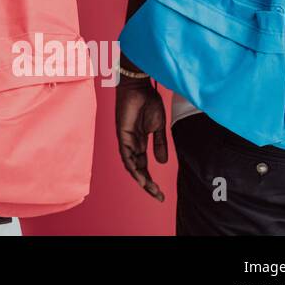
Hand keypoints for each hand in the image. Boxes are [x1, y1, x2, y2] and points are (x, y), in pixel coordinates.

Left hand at [115, 79, 168, 200]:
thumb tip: (162, 163)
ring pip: (131, 165)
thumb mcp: (158, 127)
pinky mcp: (122, 135)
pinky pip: (125, 154)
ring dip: (140, 179)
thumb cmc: (148, 103)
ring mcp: (126, 140)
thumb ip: (159, 144)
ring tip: (151, 190)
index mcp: (140, 143)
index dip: (151, 180)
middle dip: (147, 184)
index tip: (161, 194)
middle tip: (158, 196)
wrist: (140, 87)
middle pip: (137, 169)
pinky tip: (140, 177)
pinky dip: (132, 167)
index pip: (144, 166)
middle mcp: (132, 144)